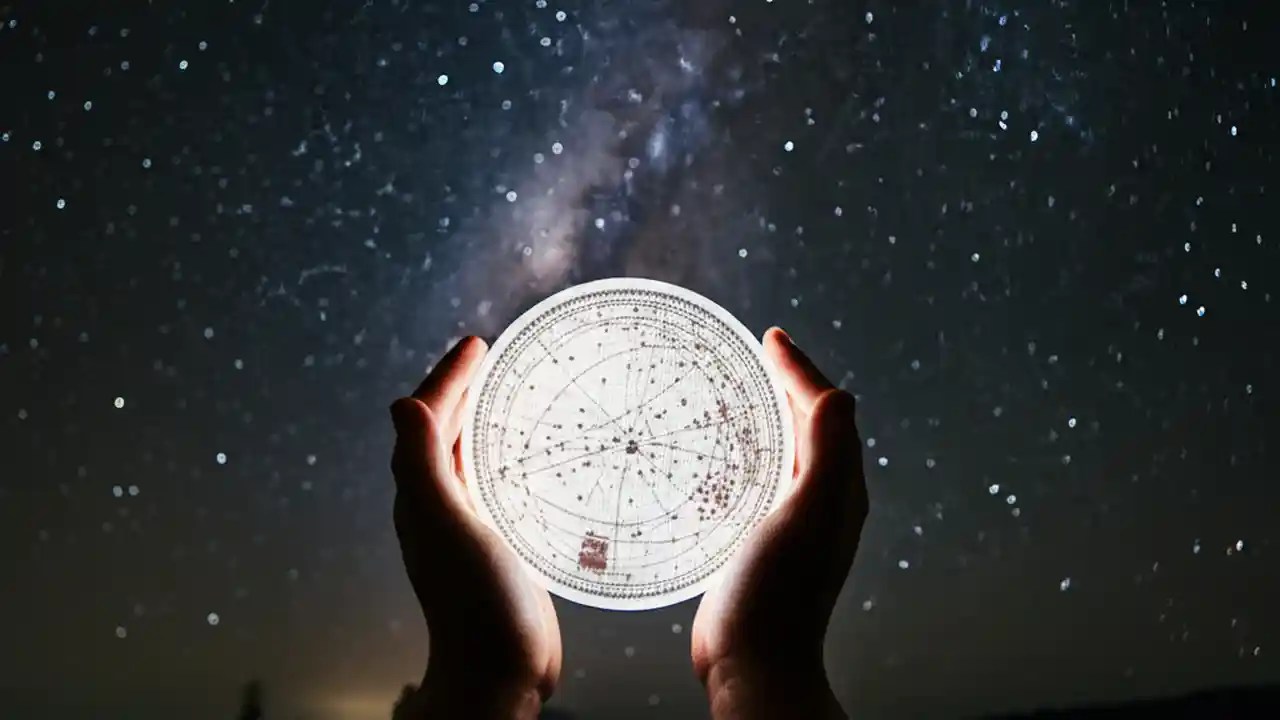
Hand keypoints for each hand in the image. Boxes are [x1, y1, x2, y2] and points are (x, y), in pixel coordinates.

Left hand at [389, 336, 561, 719]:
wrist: (499, 672)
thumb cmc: (477, 604)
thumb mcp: (449, 525)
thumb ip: (422, 467)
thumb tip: (402, 403)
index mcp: (422, 496)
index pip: (427, 419)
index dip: (449, 378)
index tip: (477, 343)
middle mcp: (436, 507)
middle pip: (440, 433)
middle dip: (458, 390)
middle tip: (487, 356)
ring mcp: (463, 528)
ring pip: (462, 458)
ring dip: (476, 421)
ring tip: (501, 393)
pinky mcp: (491, 546)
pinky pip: (489, 484)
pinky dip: (498, 456)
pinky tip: (522, 459)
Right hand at [691, 327, 866, 719]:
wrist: (756, 661)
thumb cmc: (778, 592)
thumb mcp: (808, 513)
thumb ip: (829, 453)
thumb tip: (839, 394)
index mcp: (839, 488)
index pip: (825, 410)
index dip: (799, 369)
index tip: (771, 336)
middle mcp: (825, 501)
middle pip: (814, 425)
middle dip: (792, 383)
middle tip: (764, 350)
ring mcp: (796, 522)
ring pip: (793, 450)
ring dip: (776, 414)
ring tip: (750, 388)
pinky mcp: (767, 540)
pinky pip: (769, 478)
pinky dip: (756, 450)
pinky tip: (731, 454)